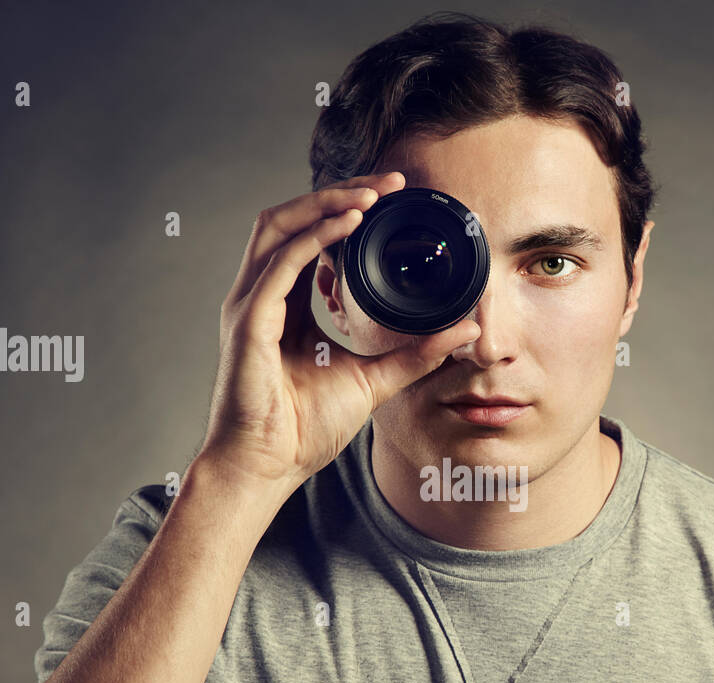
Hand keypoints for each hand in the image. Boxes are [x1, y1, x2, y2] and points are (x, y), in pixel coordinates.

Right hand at [200, 171, 479, 489]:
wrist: (267, 468)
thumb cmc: (303, 430)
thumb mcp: (373, 382)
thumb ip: (415, 354)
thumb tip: (464, 329)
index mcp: (283, 305)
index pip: (309, 238)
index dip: (345, 210)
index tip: (391, 196)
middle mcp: (261, 296)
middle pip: (291, 219)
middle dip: (339, 193)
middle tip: (389, 182)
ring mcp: (250, 306)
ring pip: (279, 227)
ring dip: (325, 203)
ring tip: (370, 195)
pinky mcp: (248, 323)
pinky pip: (280, 265)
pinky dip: (314, 238)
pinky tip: (347, 224)